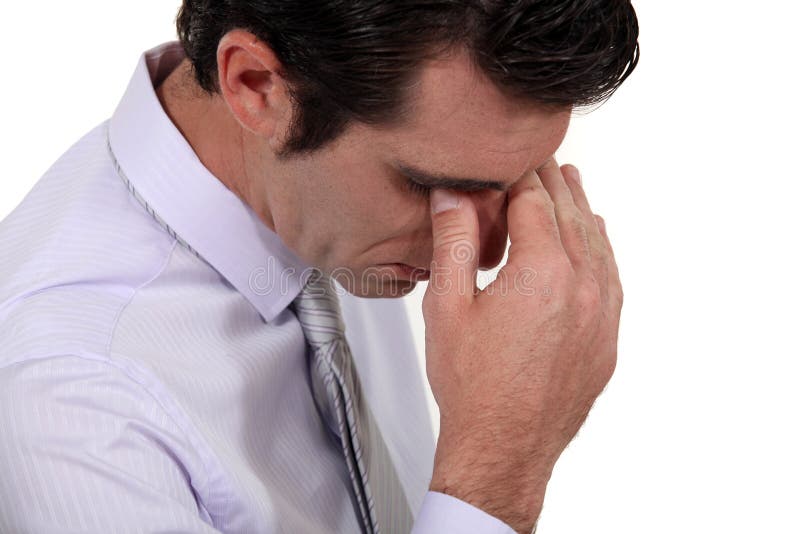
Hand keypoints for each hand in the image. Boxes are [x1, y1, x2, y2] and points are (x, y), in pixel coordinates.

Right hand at [422, 158, 622, 532]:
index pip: (534, 201)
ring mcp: (602, 313)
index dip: (518, 175)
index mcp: (542, 273)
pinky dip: (601, 247)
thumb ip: (454, 242)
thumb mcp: (448, 306)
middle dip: (552, 182)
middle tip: (541, 159)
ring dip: (580, 207)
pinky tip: (594, 236)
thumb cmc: (473, 386)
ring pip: (595, 241)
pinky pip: (611, 275)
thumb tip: (454, 195)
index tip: (509, 160)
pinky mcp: (607, 336)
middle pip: (569, 214)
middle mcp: (582, 286)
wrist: (504, 447)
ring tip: (571, 182)